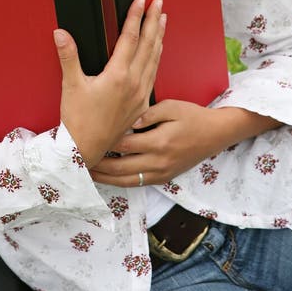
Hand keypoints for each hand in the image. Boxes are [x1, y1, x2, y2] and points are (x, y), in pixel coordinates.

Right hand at [56, 0, 166, 168]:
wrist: (86, 150)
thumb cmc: (78, 120)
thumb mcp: (71, 85)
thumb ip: (69, 56)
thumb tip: (61, 33)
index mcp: (118, 76)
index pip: (130, 38)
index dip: (136, 16)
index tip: (142, 0)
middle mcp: (134, 83)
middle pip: (148, 45)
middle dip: (154, 21)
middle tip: (159, 3)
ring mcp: (140, 94)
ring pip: (154, 59)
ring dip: (159, 37)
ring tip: (163, 20)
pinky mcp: (141, 104)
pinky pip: (153, 74)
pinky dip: (157, 57)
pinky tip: (157, 52)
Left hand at [89, 101, 282, 186]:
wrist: (215, 135)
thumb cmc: (192, 116)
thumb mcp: (171, 107)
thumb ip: (147, 113)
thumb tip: (127, 120)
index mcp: (158, 142)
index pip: (122, 144)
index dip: (101, 142)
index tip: (83, 138)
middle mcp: (157, 162)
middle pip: (119, 168)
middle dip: (96, 166)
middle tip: (76, 161)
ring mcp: (160, 173)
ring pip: (125, 180)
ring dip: (104, 178)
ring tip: (85, 172)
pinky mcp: (162, 178)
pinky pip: (135, 183)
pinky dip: (118, 181)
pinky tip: (105, 176)